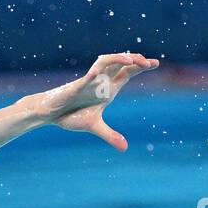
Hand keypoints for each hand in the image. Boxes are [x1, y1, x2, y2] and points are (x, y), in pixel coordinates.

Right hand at [35, 53, 158, 150]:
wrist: (51, 113)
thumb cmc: (72, 115)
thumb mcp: (95, 127)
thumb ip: (110, 136)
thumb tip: (125, 148)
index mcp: (108, 89)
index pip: (128, 72)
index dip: (141, 66)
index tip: (155, 64)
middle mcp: (101, 81)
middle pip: (121, 64)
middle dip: (136, 61)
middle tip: (149, 63)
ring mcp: (89, 81)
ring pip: (106, 62)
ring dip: (118, 59)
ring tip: (131, 60)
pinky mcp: (76, 86)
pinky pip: (86, 77)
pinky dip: (93, 74)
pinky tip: (96, 72)